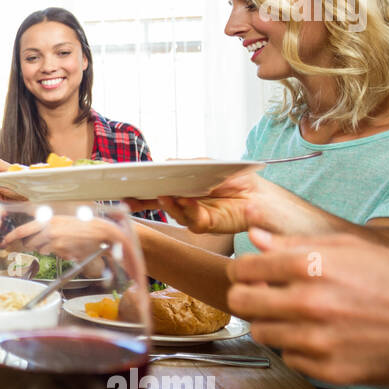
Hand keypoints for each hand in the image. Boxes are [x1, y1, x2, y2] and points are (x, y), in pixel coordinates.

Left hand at [2, 214, 124, 265]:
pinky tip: (68, 246)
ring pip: (41, 249)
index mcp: (48, 220)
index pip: (23, 229)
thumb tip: (35, 237)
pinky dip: (58, 252)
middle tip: (41, 244)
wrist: (100, 231)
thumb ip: (47, 228)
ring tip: (61, 242)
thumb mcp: (62, 222)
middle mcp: (49, 228)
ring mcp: (55, 239)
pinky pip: (53, 253)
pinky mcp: (62, 248)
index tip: (4, 242)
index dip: (11, 237)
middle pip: (29, 243)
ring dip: (47, 249)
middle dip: (32, 246)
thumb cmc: (83, 226)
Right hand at [127, 171, 262, 233]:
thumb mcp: (210, 166)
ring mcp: (195, 215)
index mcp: (182, 188)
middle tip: (128, 197)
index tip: (123, 186)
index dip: (138, 189)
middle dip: (141, 201)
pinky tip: (187, 200)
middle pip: (157, 203)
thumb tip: (164, 164)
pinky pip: (194, 219)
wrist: (266, 197)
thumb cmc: (239, 179)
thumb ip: (188, 165)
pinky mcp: (209, 225)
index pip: (155, 189)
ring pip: (174, 213)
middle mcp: (185, 203)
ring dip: (168, 204)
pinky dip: (189, 209)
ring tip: (164, 194)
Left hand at [226, 229, 388, 386]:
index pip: (242, 269)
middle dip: (247, 297)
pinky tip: (321, 337)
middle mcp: (308, 302)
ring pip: (262, 333)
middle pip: (241, 303)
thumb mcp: (348, 246)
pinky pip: (290, 359)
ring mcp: (316, 340)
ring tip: (298, 316)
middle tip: (263, 295)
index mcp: (308, 265)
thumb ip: (293, 242)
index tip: (247, 273)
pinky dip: (298, 349)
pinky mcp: (328, 369)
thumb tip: (254, 236)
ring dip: (273, 323)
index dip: (240, 270)